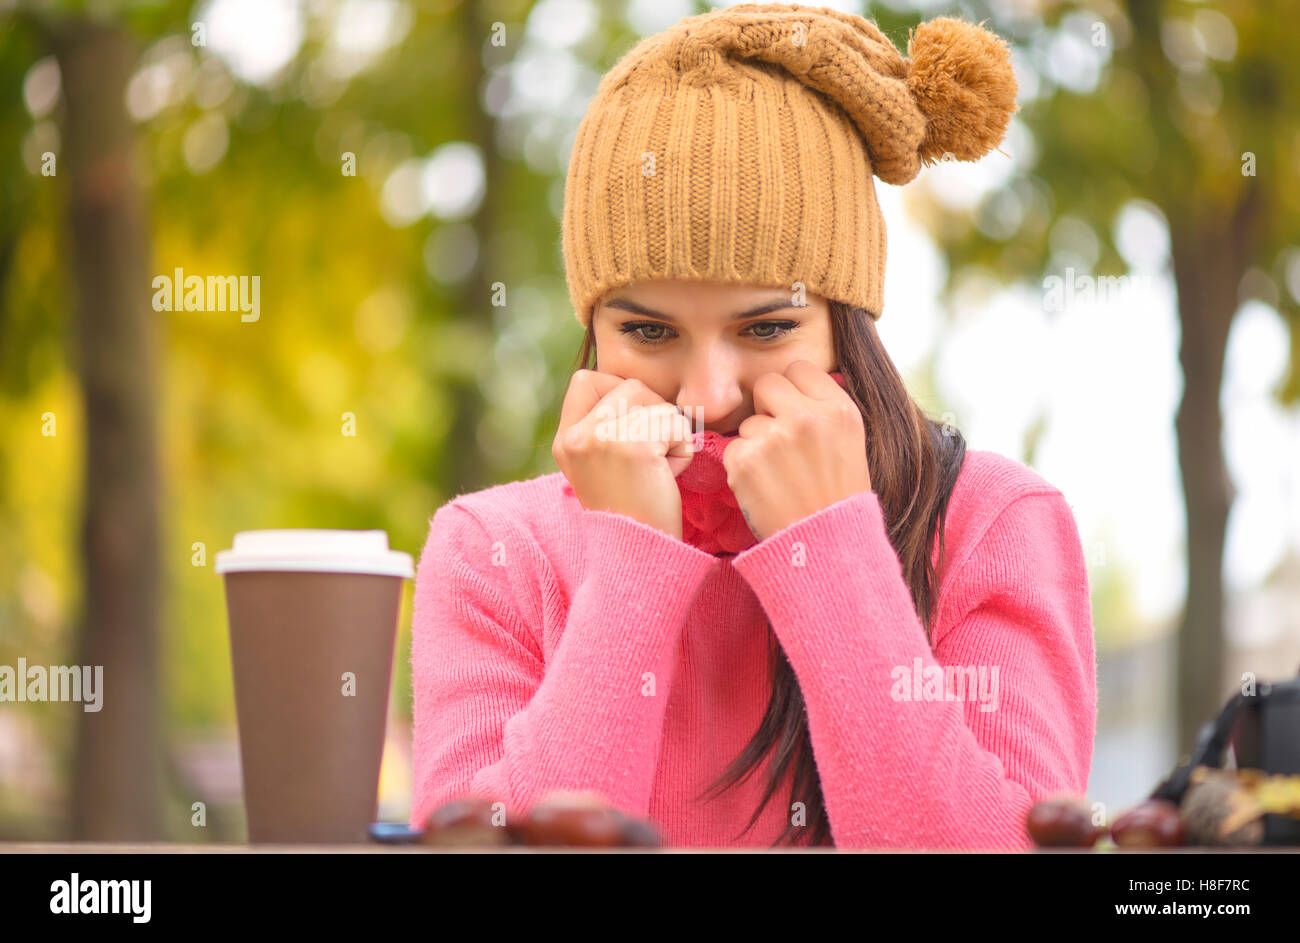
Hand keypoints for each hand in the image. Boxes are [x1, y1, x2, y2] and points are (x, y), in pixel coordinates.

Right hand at [552, 369, 695, 540]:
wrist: (636, 555)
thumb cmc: (630, 510)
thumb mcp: (598, 465)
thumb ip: (603, 428)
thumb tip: (633, 389)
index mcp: (564, 440)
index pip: (585, 379)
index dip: (617, 392)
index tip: (632, 425)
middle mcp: (576, 436)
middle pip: (628, 386)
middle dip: (651, 413)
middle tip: (650, 453)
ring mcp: (601, 439)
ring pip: (655, 402)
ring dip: (669, 432)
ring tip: (658, 467)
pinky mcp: (632, 446)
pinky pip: (675, 424)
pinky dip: (682, 449)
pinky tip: (668, 476)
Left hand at [722, 360, 871, 540]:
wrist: (827, 546)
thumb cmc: (838, 495)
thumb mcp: (850, 440)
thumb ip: (823, 407)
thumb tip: (794, 381)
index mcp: (838, 409)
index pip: (799, 369)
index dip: (793, 390)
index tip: (794, 411)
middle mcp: (807, 418)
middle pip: (767, 384)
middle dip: (768, 407)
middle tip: (781, 440)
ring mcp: (774, 438)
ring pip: (749, 421)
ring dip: (757, 443)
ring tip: (780, 474)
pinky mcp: (745, 461)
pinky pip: (733, 448)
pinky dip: (743, 467)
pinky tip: (766, 487)